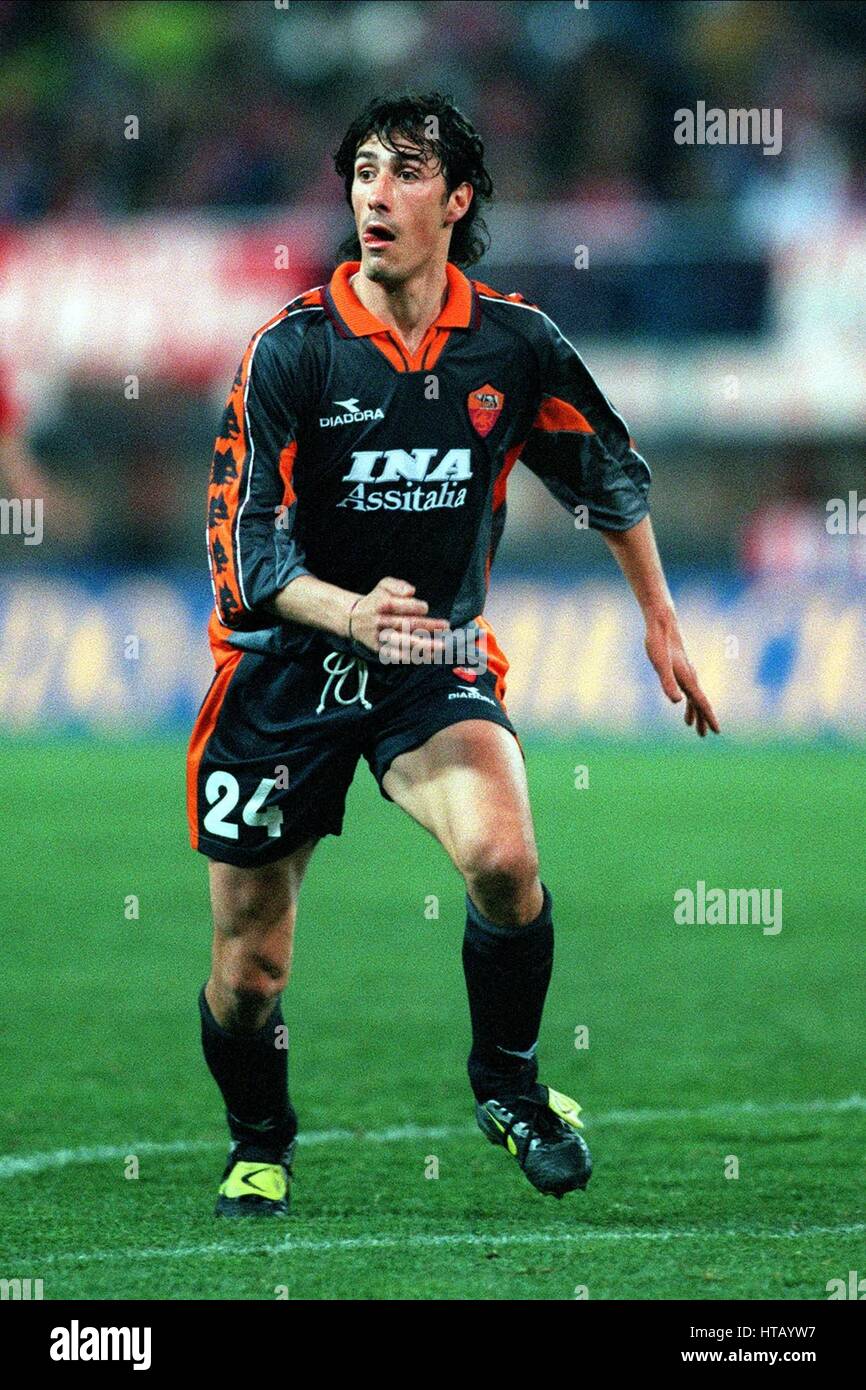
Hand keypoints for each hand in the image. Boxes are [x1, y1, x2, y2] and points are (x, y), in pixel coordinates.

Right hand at [348, 577, 449, 661]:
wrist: (353, 619)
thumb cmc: (376, 600)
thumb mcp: (383, 585)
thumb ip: (397, 585)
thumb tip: (412, 591)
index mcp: (380, 604)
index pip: (398, 606)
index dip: (414, 607)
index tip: (425, 608)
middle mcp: (379, 622)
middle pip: (405, 624)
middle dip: (427, 626)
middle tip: (446, 626)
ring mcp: (379, 637)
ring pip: (402, 642)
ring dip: (423, 645)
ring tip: (441, 646)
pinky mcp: (379, 650)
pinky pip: (397, 655)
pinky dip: (412, 657)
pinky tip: (428, 656)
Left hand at [644, 611, 719, 737]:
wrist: (662, 625)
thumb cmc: (659, 644)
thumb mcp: (660, 665)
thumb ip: (668, 683)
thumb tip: (676, 702)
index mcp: (688, 680)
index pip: (702, 703)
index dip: (709, 718)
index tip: (717, 731)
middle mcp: (690, 678)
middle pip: (700, 703)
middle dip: (704, 720)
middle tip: (705, 735)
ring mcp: (686, 674)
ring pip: (694, 697)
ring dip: (695, 712)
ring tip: (693, 726)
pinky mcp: (680, 669)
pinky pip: (687, 690)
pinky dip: (688, 700)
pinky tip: (683, 705)